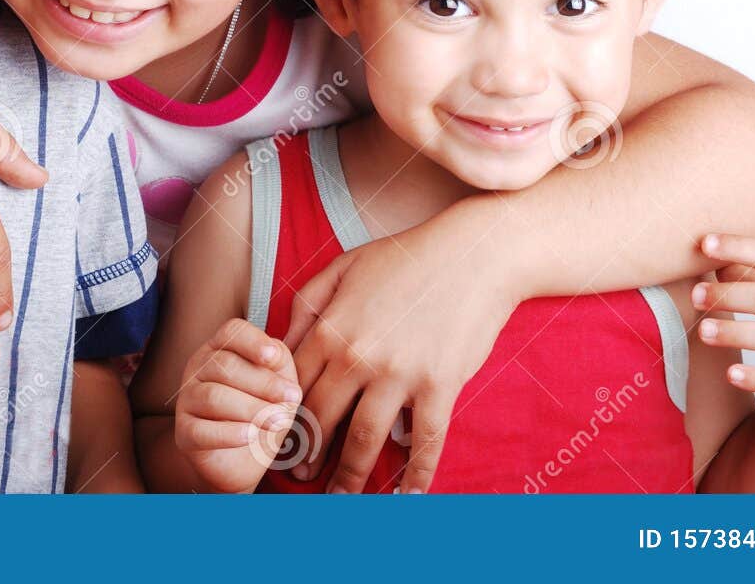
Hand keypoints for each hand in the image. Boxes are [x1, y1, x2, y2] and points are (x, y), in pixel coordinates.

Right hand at [175, 319, 302, 493]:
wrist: (244, 462)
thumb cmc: (262, 414)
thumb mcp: (279, 386)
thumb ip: (280, 364)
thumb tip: (274, 354)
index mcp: (221, 349)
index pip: (232, 332)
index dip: (253, 341)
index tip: (273, 357)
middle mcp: (198, 368)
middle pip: (226, 365)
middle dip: (264, 383)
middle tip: (292, 399)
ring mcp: (187, 400)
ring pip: (214, 396)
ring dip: (252, 409)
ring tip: (278, 421)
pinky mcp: (184, 433)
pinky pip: (202, 430)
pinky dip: (229, 433)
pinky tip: (250, 436)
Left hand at [283, 200, 520, 492]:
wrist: (474, 255)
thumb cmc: (406, 257)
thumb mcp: (343, 267)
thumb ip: (307, 305)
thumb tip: (282, 346)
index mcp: (330, 328)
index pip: (295, 387)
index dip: (284, 418)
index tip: (280, 441)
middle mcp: (357, 356)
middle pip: (322, 420)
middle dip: (308, 456)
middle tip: (301, 480)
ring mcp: (399, 374)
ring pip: (364, 440)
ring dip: (350, 477)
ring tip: (340, 500)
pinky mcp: (439, 386)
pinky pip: (425, 443)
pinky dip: (416, 475)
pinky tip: (407, 497)